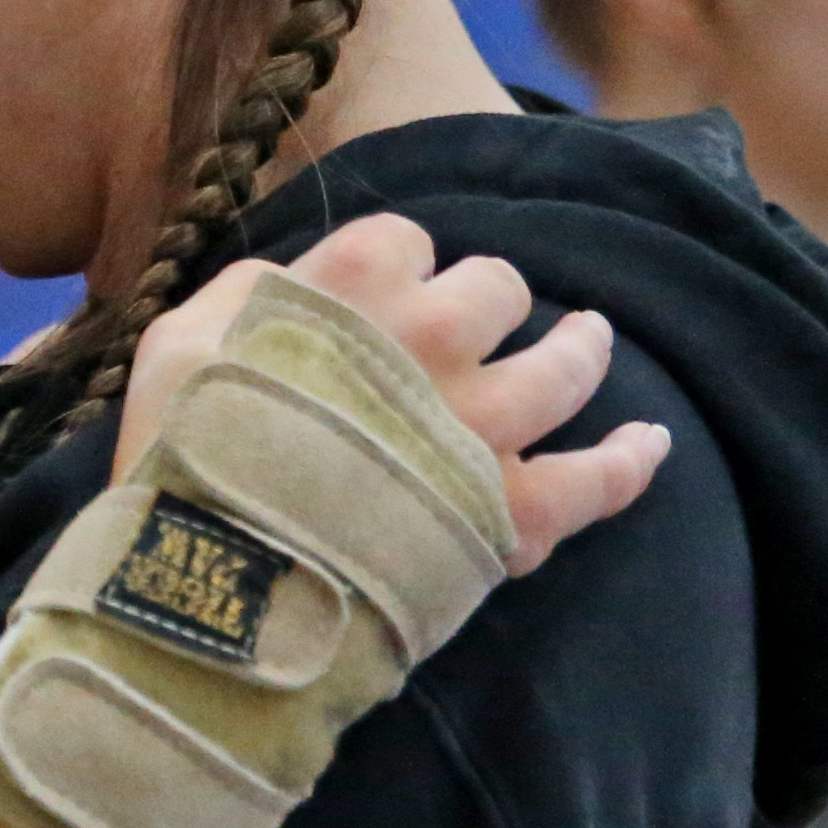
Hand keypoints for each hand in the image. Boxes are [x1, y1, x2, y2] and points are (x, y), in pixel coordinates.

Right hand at [117, 211, 667, 569]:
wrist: (216, 588)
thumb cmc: (181, 457)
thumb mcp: (176, 342)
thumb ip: (246, 292)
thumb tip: (293, 284)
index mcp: (352, 284)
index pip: (405, 239)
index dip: (395, 267)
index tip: (381, 298)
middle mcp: (436, 337)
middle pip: (495, 288)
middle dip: (486, 301)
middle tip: (476, 328)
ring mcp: (485, 425)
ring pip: (566, 365)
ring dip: (580, 349)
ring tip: (588, 341)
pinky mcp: (511, 513)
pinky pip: (597, 479)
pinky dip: (629, 459)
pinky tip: (650, 440)